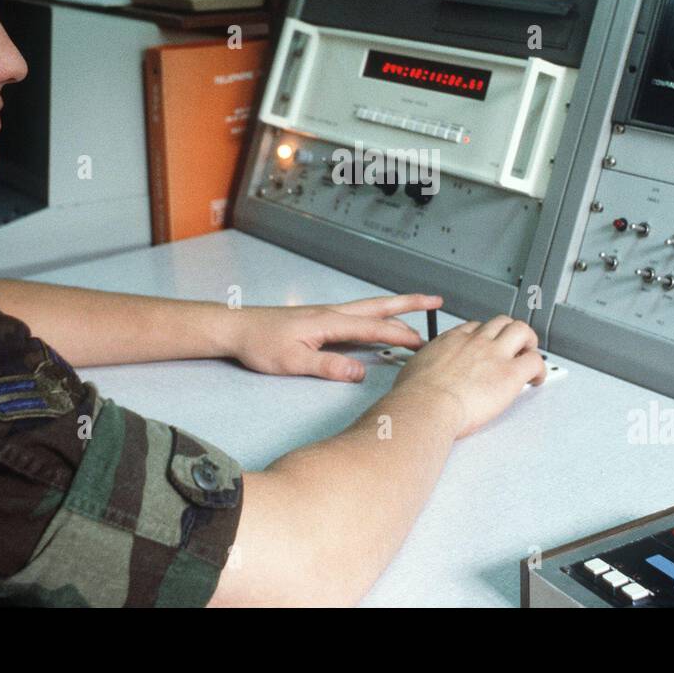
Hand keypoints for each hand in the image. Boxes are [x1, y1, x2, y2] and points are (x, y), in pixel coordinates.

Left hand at [225, 293, 442, 380]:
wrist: (237, 328)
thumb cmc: (261, 344)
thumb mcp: (293, 362)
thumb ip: (327, 365)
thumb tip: (360, 371)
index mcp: (330, 322)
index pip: (374, 327)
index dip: (401, 335)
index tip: (424, 343)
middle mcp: (333, 313)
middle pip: (379, 306)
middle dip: (409, 304)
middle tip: (436, 300)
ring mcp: (327, 314)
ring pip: (369, 308)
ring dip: (395, 309)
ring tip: (418, 311)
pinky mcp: (320, 320)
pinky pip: (358, 315)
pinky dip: (377, 316)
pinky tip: (379, 324)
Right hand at [391, 315, 543, 439]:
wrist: (426, 405)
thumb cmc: (416, 395)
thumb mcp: (414, 369)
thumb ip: (424, 367)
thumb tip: (419, 374)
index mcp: (452, 340)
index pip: (476, 327)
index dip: (486, 336)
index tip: (488, 346)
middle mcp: (476, 342)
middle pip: (501, 322)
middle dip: (510, 333)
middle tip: (515, 347)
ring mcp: (495, 354)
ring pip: (522, 331)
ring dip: (529, 342)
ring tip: (529, 356)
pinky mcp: (510, 373)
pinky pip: (535, 361)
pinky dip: (540, 369)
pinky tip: (537, 379)